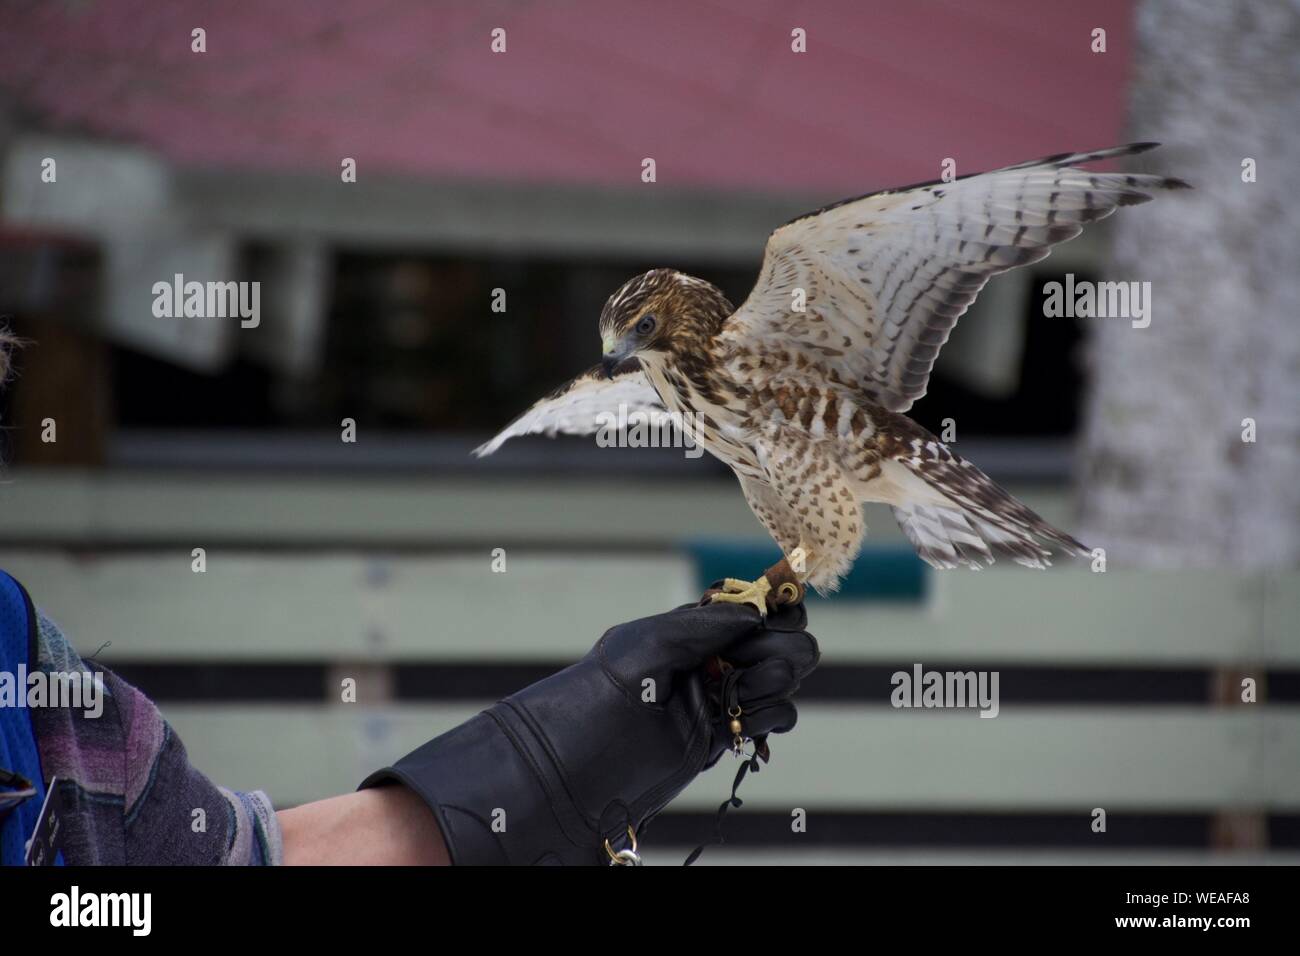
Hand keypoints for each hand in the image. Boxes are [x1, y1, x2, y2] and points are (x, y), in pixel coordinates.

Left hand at [360, 599, 817, 864]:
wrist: (574, 760)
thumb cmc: (599, 688)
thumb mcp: (649, 642)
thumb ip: (704, 625)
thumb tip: (755, 615)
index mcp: (692, 627)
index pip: (755, 607)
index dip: (775, 608)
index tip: (778, 613)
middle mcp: (711, 658)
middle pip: (779, 640)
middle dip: (780, 646)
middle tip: (752, 662)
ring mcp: (718, 697)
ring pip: (782, 677)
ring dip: (775, 679)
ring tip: (742, 692)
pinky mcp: (721, 735)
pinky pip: (773, 717)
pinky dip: (772, 715)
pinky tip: (744, 719)